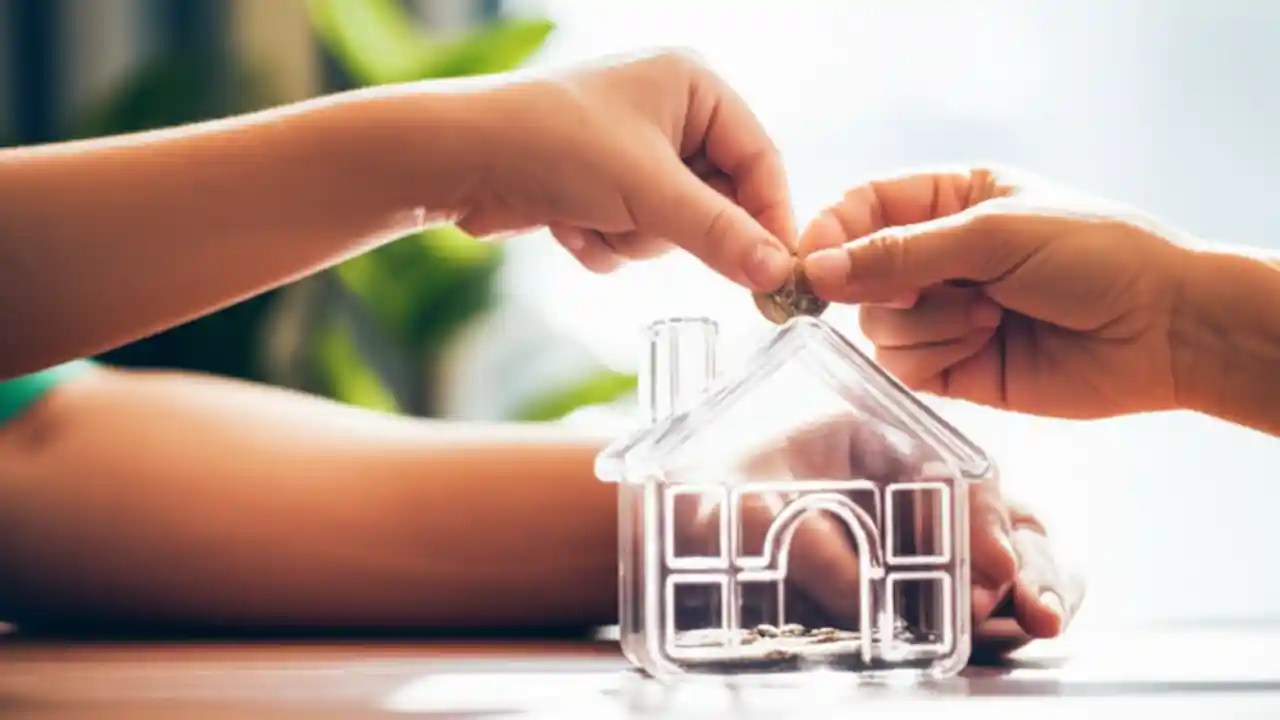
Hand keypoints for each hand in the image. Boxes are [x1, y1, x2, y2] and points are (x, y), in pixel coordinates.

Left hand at [453, 49, 794, 291]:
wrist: (457, 160)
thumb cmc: (554, 146)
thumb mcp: (649, 192)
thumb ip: (720, 234)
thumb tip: (778, 272)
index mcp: (694, 85)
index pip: (761, 158)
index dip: (769, 218)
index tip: (777, 273)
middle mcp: (670, 112)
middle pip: (718, 200)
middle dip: (673, 226)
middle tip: (643, 226)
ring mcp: (634, 151)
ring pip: (673, 228)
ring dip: (632, 238)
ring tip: (591, 215)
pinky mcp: (602, 187)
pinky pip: (634, 236)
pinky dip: (604, 243)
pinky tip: (567, 224)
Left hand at [674, 413, 1082, 659]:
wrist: (673, 541)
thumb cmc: (700, 503)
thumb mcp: (745, 516)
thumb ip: (809, 552)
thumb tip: (875, 604)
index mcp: (868, 433)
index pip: (947, 464)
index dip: (980, 515)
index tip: (993, 564)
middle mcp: (902, 476)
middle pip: (991, 508)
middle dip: (1026, 556)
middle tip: (1033, 607)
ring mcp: (911, 529)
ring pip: (1000, 549)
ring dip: (1032, 585)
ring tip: (1042, 622)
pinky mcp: (908, 578)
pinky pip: (974, 590)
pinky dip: (1003, 612)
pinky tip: (1017, 633)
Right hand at [797, 166, 1195, 418]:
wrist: (1163, 329)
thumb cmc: (1094, 256)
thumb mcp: (990, 235)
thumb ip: (900, 255)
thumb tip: (819, 269)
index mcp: (951, 200)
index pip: (864, 206)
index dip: (832, 232)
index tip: (812, 261)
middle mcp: (941, 257)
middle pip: (860, 274)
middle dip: (883, 286)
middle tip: (920, 291)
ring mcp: (946, 313)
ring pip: (879, 325)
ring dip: (925, 322)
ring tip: (987, 315)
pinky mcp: (955, 366)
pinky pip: (905, 365)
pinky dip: (935, 354)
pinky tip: (984, 341)